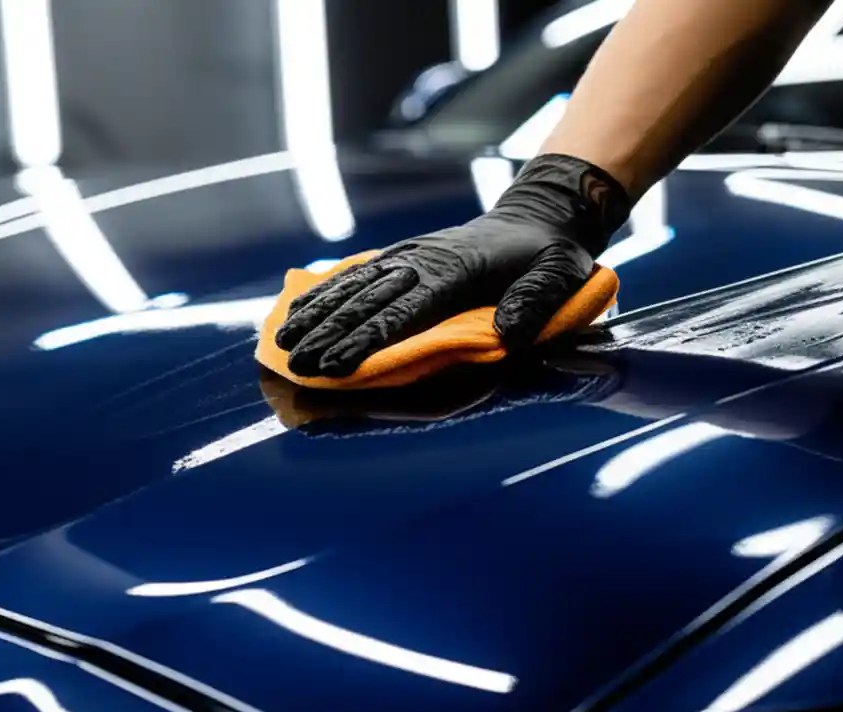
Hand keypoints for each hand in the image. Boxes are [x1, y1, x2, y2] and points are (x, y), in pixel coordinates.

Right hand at [274, 154, 629, 376]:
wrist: (539, 215)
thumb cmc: (551, 255)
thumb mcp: (560, 275)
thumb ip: (537, 302)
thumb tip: (508, 334)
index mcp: (455, 271)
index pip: (404, 311)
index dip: (369, 340)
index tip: (338, 365)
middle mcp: (423, 261)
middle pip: (368, 301)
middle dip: (330, 334)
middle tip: (298, 364)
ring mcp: (409, 256)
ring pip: (354, 287)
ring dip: (317, 314)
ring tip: (283, 341)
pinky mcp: (403, 256)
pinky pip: (358, 275)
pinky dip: (325, 292)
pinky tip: (297, 310)